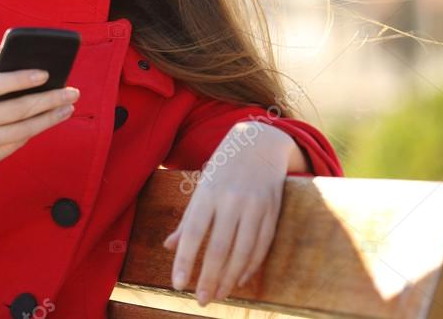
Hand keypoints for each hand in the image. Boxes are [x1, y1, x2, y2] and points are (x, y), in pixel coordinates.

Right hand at [0, 68, 78, 183]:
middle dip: (49, 100)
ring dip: (48, 119)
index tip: (46, 74)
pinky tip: (44, 124)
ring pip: (21, 131)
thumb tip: (26, 78)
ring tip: (66, 109)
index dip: (21, 79)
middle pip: (17, 110)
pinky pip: (13, 146)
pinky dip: (30, 134)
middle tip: (71, 93)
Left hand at [162, 121, 295, 305]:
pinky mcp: (273, 212)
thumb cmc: (222, 169)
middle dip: (209, 278)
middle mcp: (231, 200)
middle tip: (201, 300)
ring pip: (243, 251)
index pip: (194, 233)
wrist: (259, 143)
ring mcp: (255, 207)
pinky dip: (251, 266)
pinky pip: (262, 246)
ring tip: (218, 295)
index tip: (177, 284)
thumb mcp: (201, 187)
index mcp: (208, 193)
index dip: (185, 260)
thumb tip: (169, 246)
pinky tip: (239, 280)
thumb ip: (188, 220)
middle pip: (219, 248)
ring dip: (230, 278)